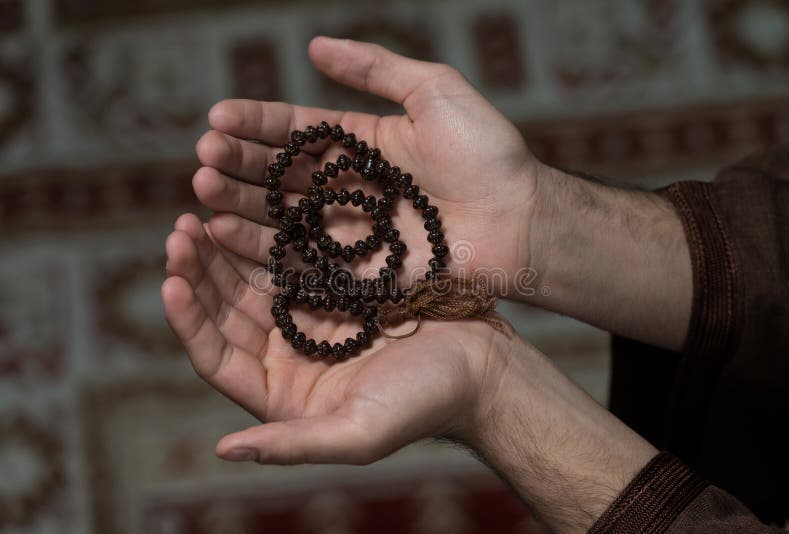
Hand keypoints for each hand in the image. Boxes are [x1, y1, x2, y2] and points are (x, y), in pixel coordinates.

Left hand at [162, 213, 511, 463]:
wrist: (482, 366)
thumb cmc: (425, 405)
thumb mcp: (359, 433)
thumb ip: (294, 444)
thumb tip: (223, 451)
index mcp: (283, 394)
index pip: (217, 355)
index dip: (190, 320)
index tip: (171, 279)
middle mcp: (288, 355)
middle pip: (227, 311)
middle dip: (200, 271)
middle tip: (181, 229)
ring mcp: (311, 317)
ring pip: (252, 279)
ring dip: (226, 246)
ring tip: (203, 207)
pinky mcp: (336, 287)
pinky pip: (291, 256)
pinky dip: (270, 233)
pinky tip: (255, 205)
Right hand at [192, 36, 546, 294]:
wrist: (521, 219)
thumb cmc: (487, 153)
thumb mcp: (434, 91)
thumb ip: (376, 69)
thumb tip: (314, 45)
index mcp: (363, 145)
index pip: (297, 132)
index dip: (258, 124)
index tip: (218, 116)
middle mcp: (349, 189)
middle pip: (280, 176)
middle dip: (238, 164)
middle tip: (202, 155)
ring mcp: (350, 233)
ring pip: (281, 217)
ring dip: (239, 204)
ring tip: (201, 188)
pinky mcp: (355, 273)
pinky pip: (300, 260)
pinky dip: (262, 249)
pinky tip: (224, 234)